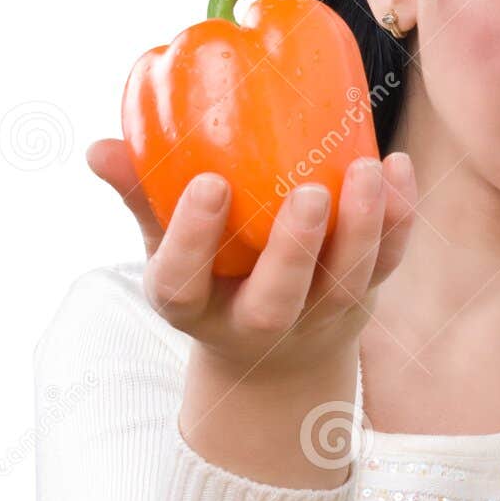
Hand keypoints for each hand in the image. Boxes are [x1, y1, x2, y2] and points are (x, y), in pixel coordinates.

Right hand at [86, 139, 415, 381]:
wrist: (279, 353)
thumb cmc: (213, 276)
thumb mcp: (167, 248)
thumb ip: (142, 197)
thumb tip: (99, 147)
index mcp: (195, 307)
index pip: (183, 285)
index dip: (193, 238)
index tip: (208, 185)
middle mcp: (259, 322)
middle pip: (278, 300)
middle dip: (295, 248)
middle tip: (309, 192)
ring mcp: (317, 316)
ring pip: (345, 284)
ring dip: (363, 228)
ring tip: (368, 168)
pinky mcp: (364, 297)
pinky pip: (388, 263)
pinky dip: (400, 220)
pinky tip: (400, 168)